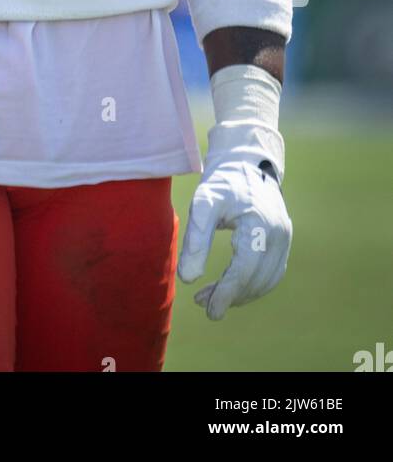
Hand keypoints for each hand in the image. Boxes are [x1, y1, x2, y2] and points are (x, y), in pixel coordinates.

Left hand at [178, 155, 291, 319]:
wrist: (247, 162)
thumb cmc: (222, 182)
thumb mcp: (204, 203)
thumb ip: (196, 239)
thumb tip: (188, 278)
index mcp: (259, 223)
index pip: (244, 269)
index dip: (226, 293)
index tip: (209, 310)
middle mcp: (278, 233)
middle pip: (256, 279)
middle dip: (230, 296)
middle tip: (203, 304)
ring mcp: (285, 238)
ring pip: (266, 280)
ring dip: (241, 294)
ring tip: (212, 297)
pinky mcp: (283, 241)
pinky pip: (271, 273)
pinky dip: (252, 284)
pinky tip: (230, 286)